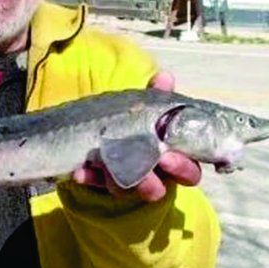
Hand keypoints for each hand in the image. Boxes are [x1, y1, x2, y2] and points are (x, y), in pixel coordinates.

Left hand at [71, 71, 201, 202]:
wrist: (107, 132)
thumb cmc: (140, 122)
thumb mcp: (150, 107)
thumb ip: (159, 96)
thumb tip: (165, 77)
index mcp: (174, 160)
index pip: (188, 172)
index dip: (182, 168)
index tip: (168, 157)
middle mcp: (154, 177)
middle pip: (160, 189)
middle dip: (151, 182)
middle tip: (136, 171)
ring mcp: (127, 183)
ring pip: (127, 190)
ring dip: (119, 180)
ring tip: (110, 169)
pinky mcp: (103, 184)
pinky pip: (97, 184)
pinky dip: (90, 177)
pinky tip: (79, 171)